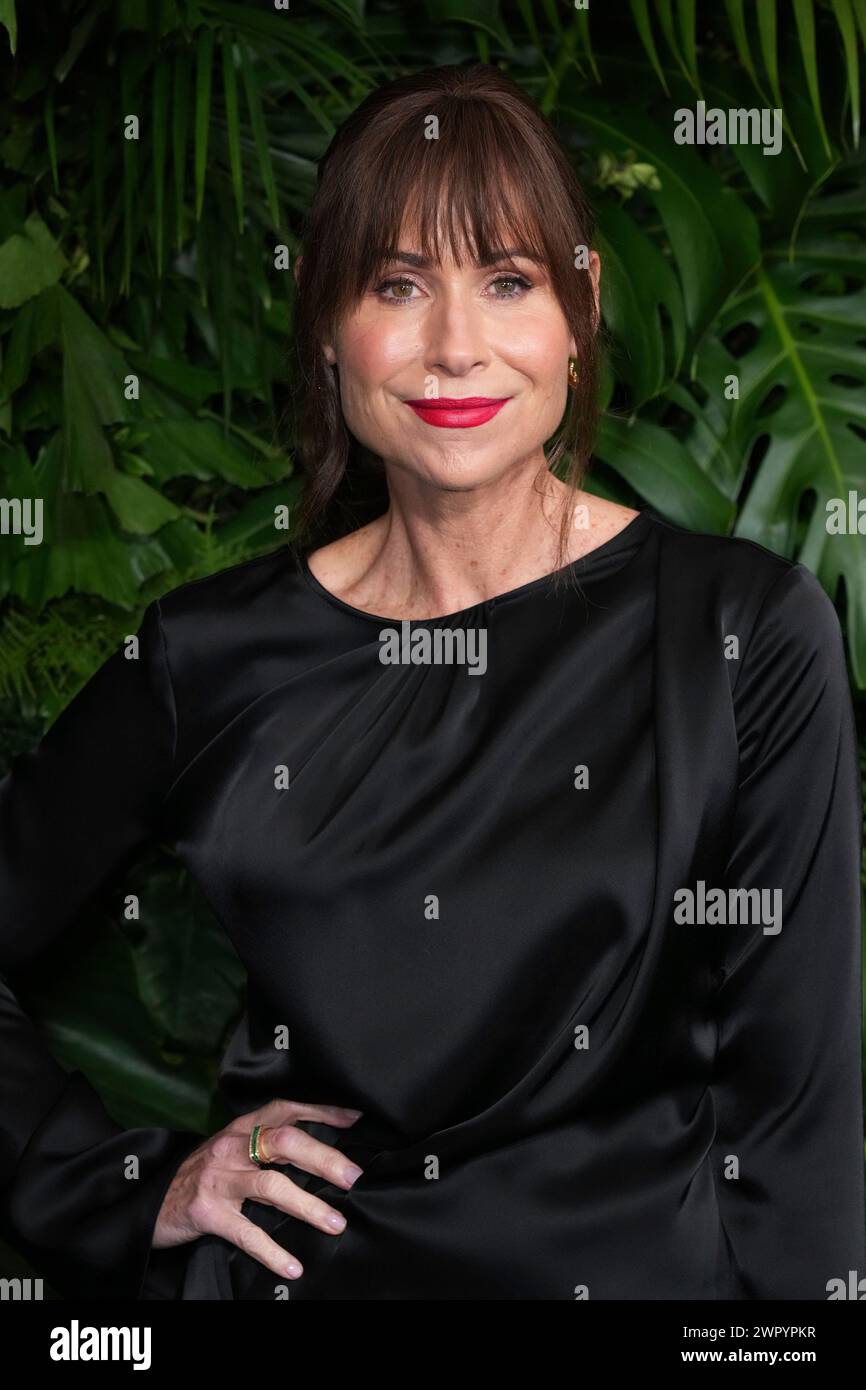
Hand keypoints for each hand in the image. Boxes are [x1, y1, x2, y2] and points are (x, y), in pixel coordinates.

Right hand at [151, 1097, 364, 1280]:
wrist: (149, 1202)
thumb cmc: (203, 1175)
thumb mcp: (232, 1150)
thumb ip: (266, 1145)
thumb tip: (320, 1151)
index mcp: (241, 1128)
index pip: (286, 1109)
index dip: (321, 1111)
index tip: (356, 1119)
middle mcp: (232, 1147)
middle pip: (285, 1143)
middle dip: (324, 1158)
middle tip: (353, 1176)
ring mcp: (219, 1179)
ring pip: (272, 1186)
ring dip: (309, 1206)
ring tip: (336, 1223)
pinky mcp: (207, 1212)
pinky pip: (246, 1232)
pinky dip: (272, 1252)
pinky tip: (293, 1266)